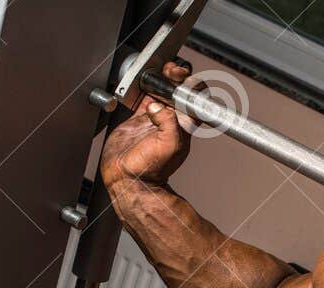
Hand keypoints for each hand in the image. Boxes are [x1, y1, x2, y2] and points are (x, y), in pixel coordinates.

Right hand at [99, 60, 193, 189]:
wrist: (128, 177)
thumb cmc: (152, 168)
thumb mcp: (170, 144)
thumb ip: (169, 122)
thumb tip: (156, 107)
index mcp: (184, 123)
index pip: (195, 97)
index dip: (191, 83)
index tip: (182, 78)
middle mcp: (172, 117)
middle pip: (179, 87)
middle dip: (175, 74)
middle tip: (169, 73)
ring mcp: (155, 115)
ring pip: (161, 87)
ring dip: (158, 77)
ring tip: (152, 76)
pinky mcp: (137, 116)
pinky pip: (142, 94)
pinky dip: (140, 85)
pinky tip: (138, 85)